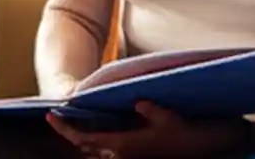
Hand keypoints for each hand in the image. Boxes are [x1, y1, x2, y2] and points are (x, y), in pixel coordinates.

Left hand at [46, 101, 242, 158]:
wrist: (204, 147)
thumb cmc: (186, 133)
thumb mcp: (169, 118)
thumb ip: (151, 110)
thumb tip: (137, 102)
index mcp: (124, 146)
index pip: (84, 139)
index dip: (65, 129)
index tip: (50, 115)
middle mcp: (122, 155)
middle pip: (86, 147)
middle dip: (71, 134)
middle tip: (58, 117)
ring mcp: (129, 157)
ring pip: (97, 151)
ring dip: (85, 138)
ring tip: (75, 120)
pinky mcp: (136, 154)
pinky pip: (109, 149)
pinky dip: (98, 140)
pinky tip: (99, 128)